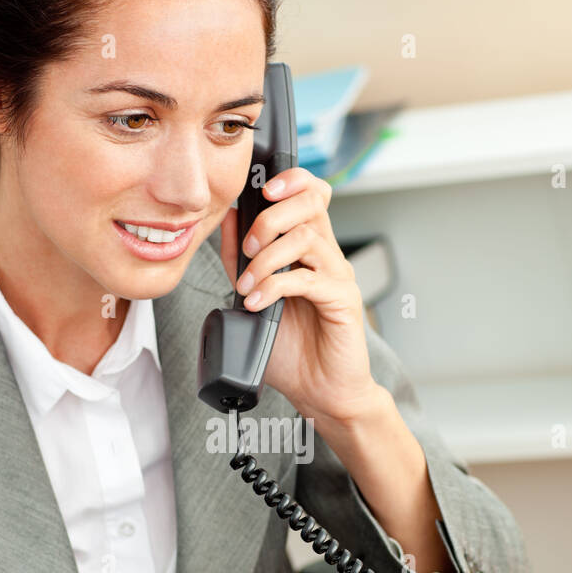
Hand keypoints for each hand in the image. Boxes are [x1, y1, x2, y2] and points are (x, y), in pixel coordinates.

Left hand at [218, 170, 381, 423]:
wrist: (320, 391)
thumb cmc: (291, 349)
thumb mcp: (252, 296)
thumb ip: (239, 259)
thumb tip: (228, 219)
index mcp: (310, 249)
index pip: (311, 193)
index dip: (291, 180)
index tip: (263, 191)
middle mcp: (328, 256)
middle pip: (311, 204)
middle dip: (272, 216)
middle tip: (248, 245)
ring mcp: (338, 277)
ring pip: (306, 238)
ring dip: (267, 257)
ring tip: (247, 283)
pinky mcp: (343, 300)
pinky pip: (307, 279)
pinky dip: (275, 286)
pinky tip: (258, 302)